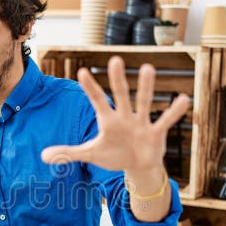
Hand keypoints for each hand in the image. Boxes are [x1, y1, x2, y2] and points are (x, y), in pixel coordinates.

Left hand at [40, 57, 189, 176]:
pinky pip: (166, 120)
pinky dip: (174, 112)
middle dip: (117, 80)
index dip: (90, 89)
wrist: (137, 166)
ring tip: (148, 68)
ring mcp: (141, 123)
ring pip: (143, 102)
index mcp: (108, 120)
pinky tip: (183, 99)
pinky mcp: (156, 133)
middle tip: (115, 59)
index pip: (96, 101)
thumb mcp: (90, 154)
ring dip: (146, 87)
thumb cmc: (113, 155)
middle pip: (120, 95)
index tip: (80, 72)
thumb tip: (42, 157)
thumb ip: (67, 153)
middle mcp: (124, 116)